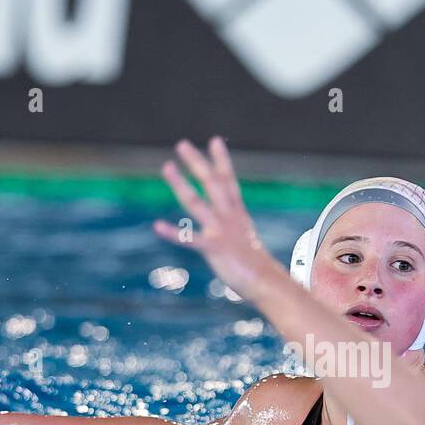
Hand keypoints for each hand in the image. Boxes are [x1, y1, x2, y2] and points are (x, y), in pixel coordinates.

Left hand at [152, 138, 277, 299]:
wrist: (268, 284)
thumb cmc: (258, 269)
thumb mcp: (247, 243)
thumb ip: (236, 232)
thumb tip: (234, 231)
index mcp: (237, 215)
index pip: (229, 181)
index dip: (221, 160)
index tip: (214, 140)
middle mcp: (229, 217)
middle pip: (212, 182)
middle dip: (196, 163)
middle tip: (182, 144)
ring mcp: (221, 231)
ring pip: (197, 202)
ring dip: (180, 183)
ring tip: (167, 166)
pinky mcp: (214, 248)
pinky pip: (190, 239)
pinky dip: (173, 233)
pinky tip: (157, 226)